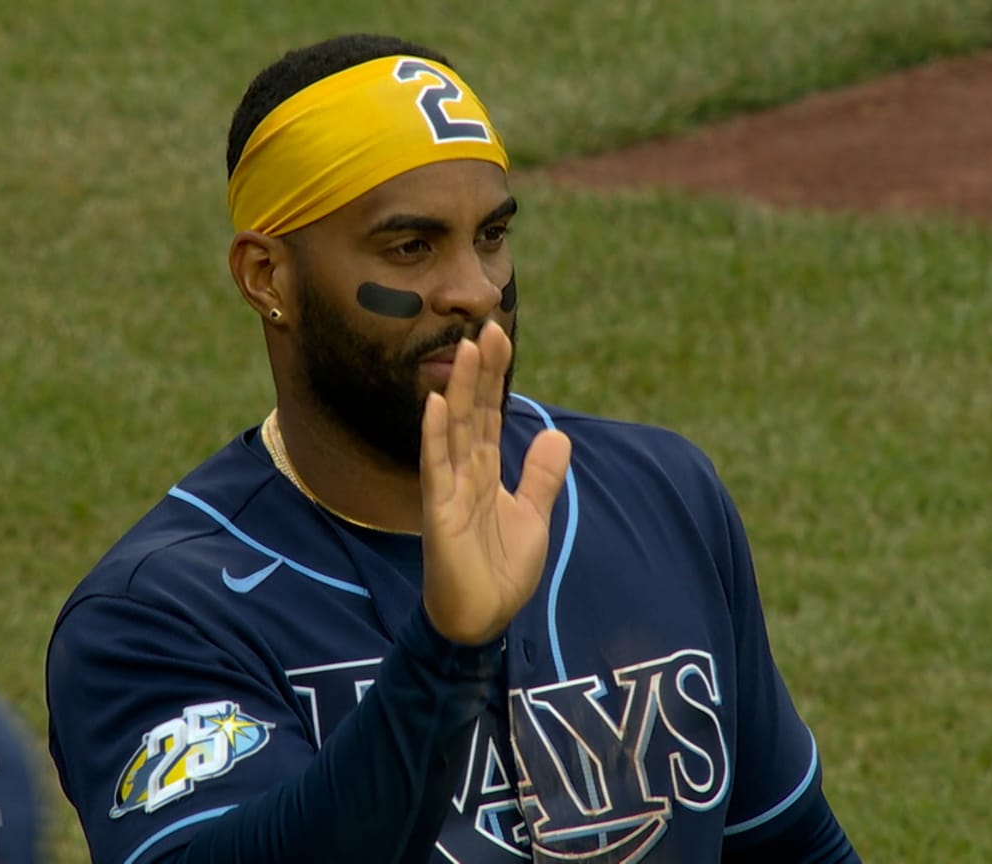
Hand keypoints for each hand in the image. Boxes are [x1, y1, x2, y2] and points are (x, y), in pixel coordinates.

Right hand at [419, 321, 571, 645]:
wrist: (481, 620)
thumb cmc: (501, 571)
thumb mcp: (533, 516)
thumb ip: (541, 477)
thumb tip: (557, 436)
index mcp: (486, 472)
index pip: (490, 414)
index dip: (496, 377)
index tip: (501, 336)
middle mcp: (465, 473)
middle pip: (472, 412)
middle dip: (480, 371)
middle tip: (487, 326)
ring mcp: (449, 490)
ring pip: (454, 431)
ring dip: (459, 391)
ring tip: (466, 351)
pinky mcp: (439, 514)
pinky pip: (436, 468)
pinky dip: (434, 437)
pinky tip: (435, 405)